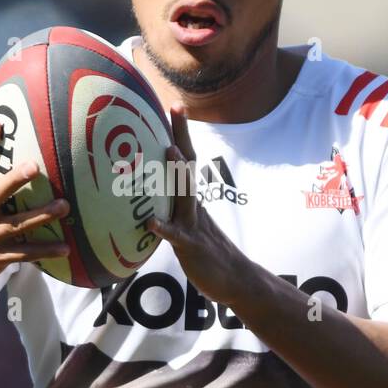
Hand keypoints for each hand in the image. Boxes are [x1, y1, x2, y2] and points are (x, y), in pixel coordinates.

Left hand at [146, 105, 248, 305]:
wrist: (237, 281)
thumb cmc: (210, 254)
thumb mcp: (192, 225)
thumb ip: (177, 209)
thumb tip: (157, 195)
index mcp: (192, 200)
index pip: (186, 160)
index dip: (180, 134)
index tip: (174, 106)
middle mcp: (194, 206)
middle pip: (187, 166)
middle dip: (181, 136)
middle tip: (175, 108)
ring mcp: (194, 225)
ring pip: (185, 194)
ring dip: (176, 171)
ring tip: (166, 149)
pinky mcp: (191, 247)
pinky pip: (176, 235)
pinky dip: (163, 227)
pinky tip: (150, 222)